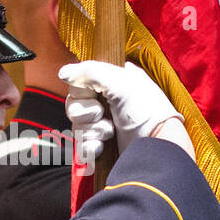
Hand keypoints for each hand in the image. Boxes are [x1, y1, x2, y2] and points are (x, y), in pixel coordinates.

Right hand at [59, 61, 183, 160]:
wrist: (156, 148)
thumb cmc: (146, 112)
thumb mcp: (121, 82)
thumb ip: (90, 72)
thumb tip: (64, 73)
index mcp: (111, 84)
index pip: (79, 83)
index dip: (81, 90)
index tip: (92, 92)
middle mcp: (106, 103)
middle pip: (74, 105)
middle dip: (86, 112)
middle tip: (101, 113)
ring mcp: (103, 126)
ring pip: (77, 126)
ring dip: (92, 130)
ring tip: (110, 132)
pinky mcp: (102, 147)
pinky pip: (81, 146)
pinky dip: (90, 147)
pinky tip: (102, 147)